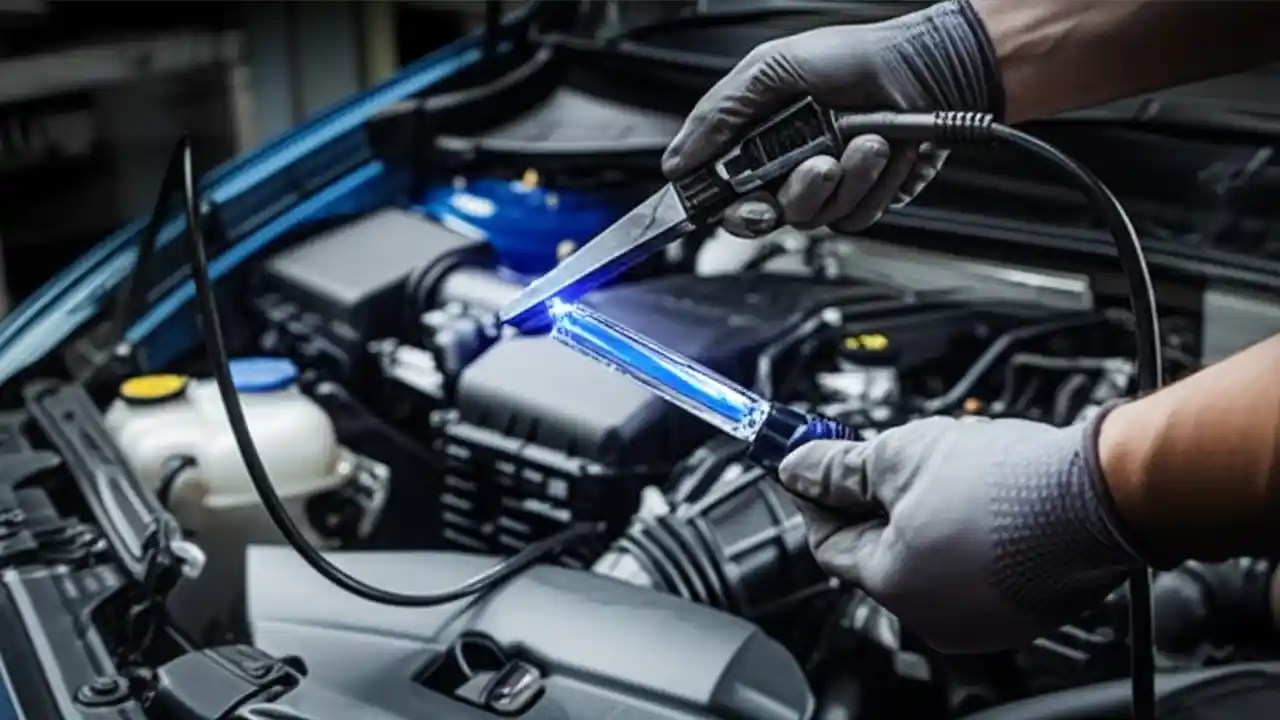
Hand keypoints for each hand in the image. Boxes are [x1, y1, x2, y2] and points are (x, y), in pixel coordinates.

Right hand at [662, 0, 1002, 237]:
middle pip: (765, 217)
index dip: (728, 208)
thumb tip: (676, 160)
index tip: (747, 203)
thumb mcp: (771, 69)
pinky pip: (855, 217)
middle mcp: (786, 167)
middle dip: (793, 195)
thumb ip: (718, 115)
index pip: (723, 194)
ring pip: (814, 218)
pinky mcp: (864, 197)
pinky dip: (873, 186)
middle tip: (816, 166)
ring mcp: (827, 186)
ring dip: (845, 181)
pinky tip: (885, 153)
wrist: (930, 69)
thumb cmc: (856, 57)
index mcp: (756, 139)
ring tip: (866, 140)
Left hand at [779, 413, 1139, 652]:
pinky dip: (967, 535)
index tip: (812, 466)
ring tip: (946, 471)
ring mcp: (984, 619)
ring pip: (929, 560)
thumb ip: (837, 468)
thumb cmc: (1008, 482)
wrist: (1101, 490)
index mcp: (894, 586)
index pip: (829, 544)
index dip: (816, 497)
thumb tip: (799, 468)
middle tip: (882, 458)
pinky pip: (974, 570)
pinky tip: (984, 497)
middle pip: (879, 553)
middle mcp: (935, 617)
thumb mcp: (899, 456)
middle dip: (877, 502)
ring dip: (924, 516)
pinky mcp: (1024, 610)